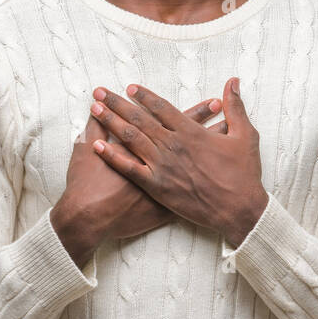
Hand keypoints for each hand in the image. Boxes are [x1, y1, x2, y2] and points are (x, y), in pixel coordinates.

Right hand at [55, 97, 225, 260]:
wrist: (90, 218)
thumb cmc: (86, 186)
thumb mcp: (85, 151)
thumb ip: (94, 130)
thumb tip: (94, 111)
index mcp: (146, 146)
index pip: (177, 124)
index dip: (197, 112)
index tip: (216, 101)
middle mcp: (161, 162)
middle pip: (192, 140)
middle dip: (211, 124)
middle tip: (229, 110)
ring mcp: (165, 183)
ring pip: (197, 164)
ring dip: (215, 149)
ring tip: (232, 136)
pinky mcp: (165, 203)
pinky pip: (195, 191)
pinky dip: (209, 181)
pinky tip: (223, 174)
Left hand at [88, 77, 267, 245]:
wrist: (239, 209)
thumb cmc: (244, 174)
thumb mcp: (246, 135)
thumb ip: (236, 107)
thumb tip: (232, 82)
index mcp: (191, 132)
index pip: (162, 107)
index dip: (144, 96)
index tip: (130, 87)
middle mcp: (173, 145)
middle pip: (139, 118)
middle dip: (117, 103)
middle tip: (99, 92)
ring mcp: (162, 166)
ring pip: (131, 138)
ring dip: (110, 122)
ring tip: (94, 109)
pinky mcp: (157, 186)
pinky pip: (129, 168)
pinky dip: (112, 156)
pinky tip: (97, 146)